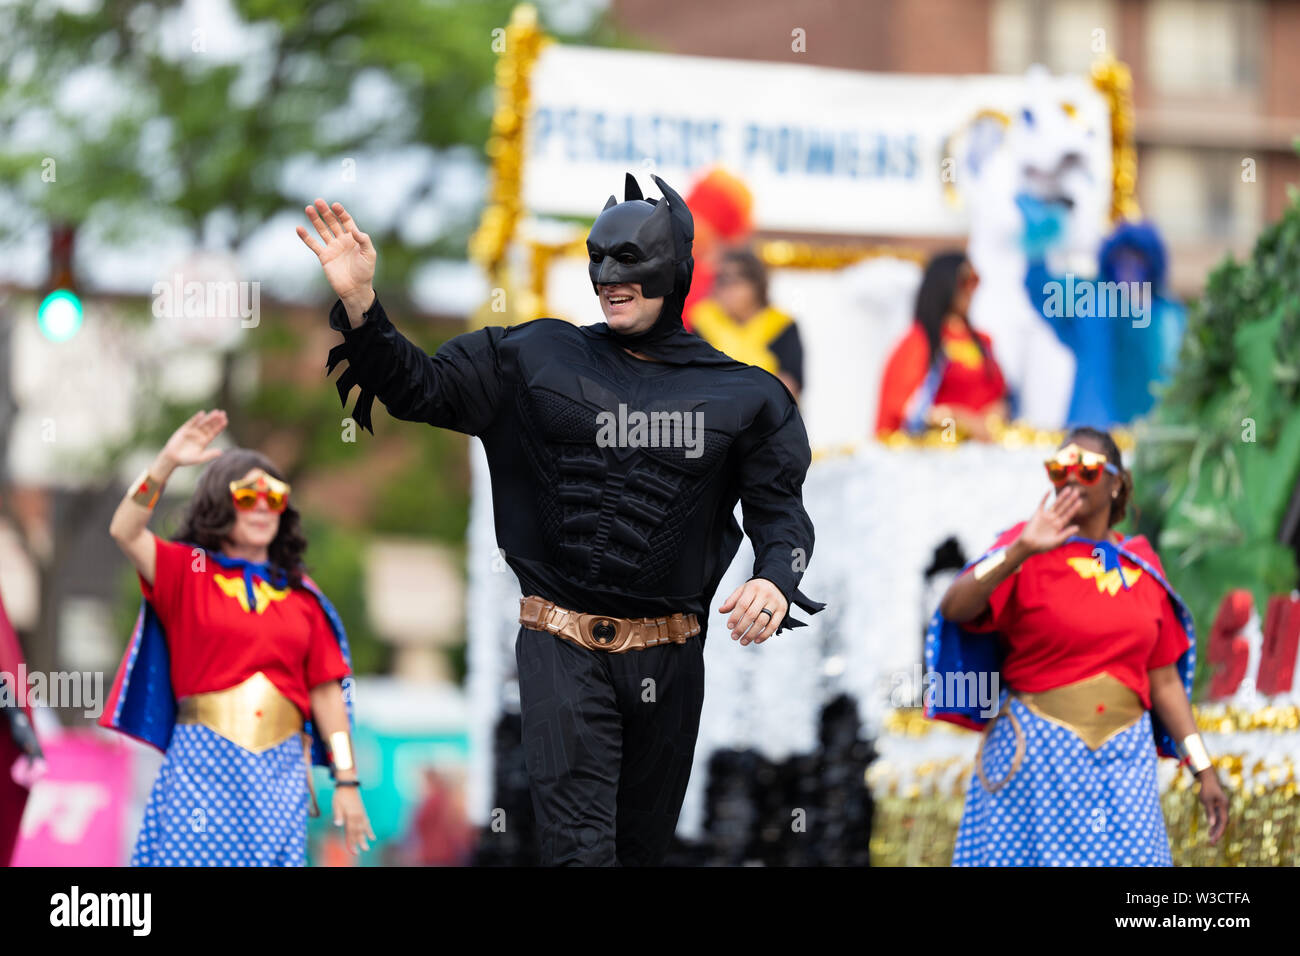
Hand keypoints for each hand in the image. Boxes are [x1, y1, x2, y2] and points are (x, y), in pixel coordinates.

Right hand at [159, 410, 225, 469]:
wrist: (172, 458)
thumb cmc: (187, 459)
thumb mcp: (200, 458)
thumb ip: (210, 454)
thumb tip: (221, 452)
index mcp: (205, 441)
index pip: (215, 432)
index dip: (220, 426)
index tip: (225, 420)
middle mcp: (200, 434)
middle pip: (210, 425)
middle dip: (216, 419)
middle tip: (223, 413)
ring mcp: (193, 431)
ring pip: (203, 423)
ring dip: (209, 417)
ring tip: (216, 412)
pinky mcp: (184, 429)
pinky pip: (192, 422)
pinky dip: (197, 418)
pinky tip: (202, 413)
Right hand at [297, 200, 376, 322]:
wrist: (355, 289)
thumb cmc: (365, 272)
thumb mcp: (369, 254)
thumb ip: (364, 240)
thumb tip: (354, 230)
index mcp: (354, 238)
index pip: (346, 221)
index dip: (340, 212)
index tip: (335, 205)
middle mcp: (342, 240)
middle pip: (332, 222)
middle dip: (326, 212)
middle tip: (318, 201)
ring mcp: (332, 247)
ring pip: (322, 230)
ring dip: (315, 220)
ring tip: (308, 208)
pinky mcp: (324, 256)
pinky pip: (313, 244)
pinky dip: (306, 237)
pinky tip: (299, 228)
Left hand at [332, 786, 374, 855]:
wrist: (348, 785)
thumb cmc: (340, 795)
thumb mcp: (336, 804)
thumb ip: (338, 815)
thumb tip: (338, 824)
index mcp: (350, 814)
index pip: (351, 831)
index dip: (352, 841)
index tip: (353, 850)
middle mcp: (357, 815)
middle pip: (359, 831)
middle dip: (360, 841)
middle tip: (363, 850)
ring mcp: (361, 813)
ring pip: (364, 827)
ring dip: (366, 836)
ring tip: (369, 844)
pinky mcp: (362, 811)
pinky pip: (367, 822)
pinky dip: (369, 828)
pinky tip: (371, 835)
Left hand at [719, 578, 788, 645]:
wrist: (777, 581)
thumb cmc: (757, 588)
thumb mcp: (743, 589)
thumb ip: (732, 600)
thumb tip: (721, 610)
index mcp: (753, 589)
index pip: (742, 604)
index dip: (735, 617)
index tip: (729, 626)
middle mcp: (765, 595)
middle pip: (752, 614)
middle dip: (741, 628)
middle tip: (734, 636)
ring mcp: (774, 603)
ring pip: (762, 621)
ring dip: (751, 634)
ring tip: (743, 641)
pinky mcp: (782, 611)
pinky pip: (773, 625)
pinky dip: (764, 635)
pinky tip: (756, 640)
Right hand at [1016, 487, 1081, 555]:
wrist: (1028, 545)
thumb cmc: (1042, 546)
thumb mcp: (1057, 541)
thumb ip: (1067, 534)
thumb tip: (1077, 527)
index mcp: (1059, 526)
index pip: (1068, 515)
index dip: (1074, 508)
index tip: (1080, 501)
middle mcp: (1053, 519)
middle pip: (1064, 507)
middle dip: (1070, 500)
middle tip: (1077, 491)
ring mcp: (1046, 516)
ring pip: (1056, 504)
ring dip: (1062, 496)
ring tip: (1068, 489)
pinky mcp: (1037, 514)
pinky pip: (1042, 504)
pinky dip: (1045, 497)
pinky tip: (1050, 490)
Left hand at [1196, 768, 1228, 844]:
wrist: (1208, 779)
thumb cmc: (1206, 789)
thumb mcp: (1206, 800)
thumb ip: (1210, 812)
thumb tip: (1212, 824)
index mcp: (1224, 806)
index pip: (1223, 822)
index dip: (1219, 831)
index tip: (1214, 839)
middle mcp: (1225, 807)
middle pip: (1223, 823)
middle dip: (1218, 833)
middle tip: (1212, 842)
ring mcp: (1222, 807)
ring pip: (1221, 821)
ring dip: (1216, 829)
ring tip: (1211, 838)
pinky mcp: (1218, 806)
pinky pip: (1218, 817)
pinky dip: (1215, 823)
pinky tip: (1211, 829)